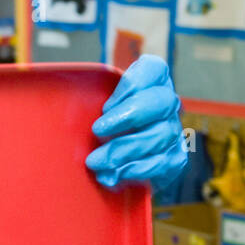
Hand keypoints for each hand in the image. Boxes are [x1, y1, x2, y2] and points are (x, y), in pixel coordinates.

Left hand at [86, 55, 186, 189]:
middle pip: (161, 101)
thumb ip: (91, 102)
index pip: (153, 69)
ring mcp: (173, 132)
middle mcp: (167, 104)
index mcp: (152, 82)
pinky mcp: (174, 159)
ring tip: (96, 161)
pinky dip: (133, 170)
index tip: (107, 104)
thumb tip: (69, 110)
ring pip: (159, 135)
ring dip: (123, 149)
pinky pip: (161, 163)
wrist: (124, 164)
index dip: (132, 84)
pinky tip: (112, 175)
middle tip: (98, 130)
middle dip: (128, 115)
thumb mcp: (96, 108)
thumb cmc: (106, 129)